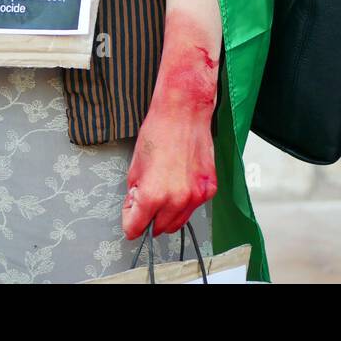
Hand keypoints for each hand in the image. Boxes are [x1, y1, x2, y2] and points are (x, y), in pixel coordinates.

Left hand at [122, 0, 221, 239]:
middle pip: (160, 228)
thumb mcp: (135, 166)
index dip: (130, 223)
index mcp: (152, 196)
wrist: (184, 112)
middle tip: (145, 203)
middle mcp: (176, 200)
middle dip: (150, 219)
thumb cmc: (158, 133)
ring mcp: (196, 196)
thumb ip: (135, 195)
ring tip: (163, 191)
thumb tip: (135, 210)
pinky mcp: (210, 188)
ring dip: (168, 214)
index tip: (130, 217)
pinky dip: (185, 202)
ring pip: (179, 221)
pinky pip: (194, 206)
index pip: (136, 228)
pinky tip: (179, 182)